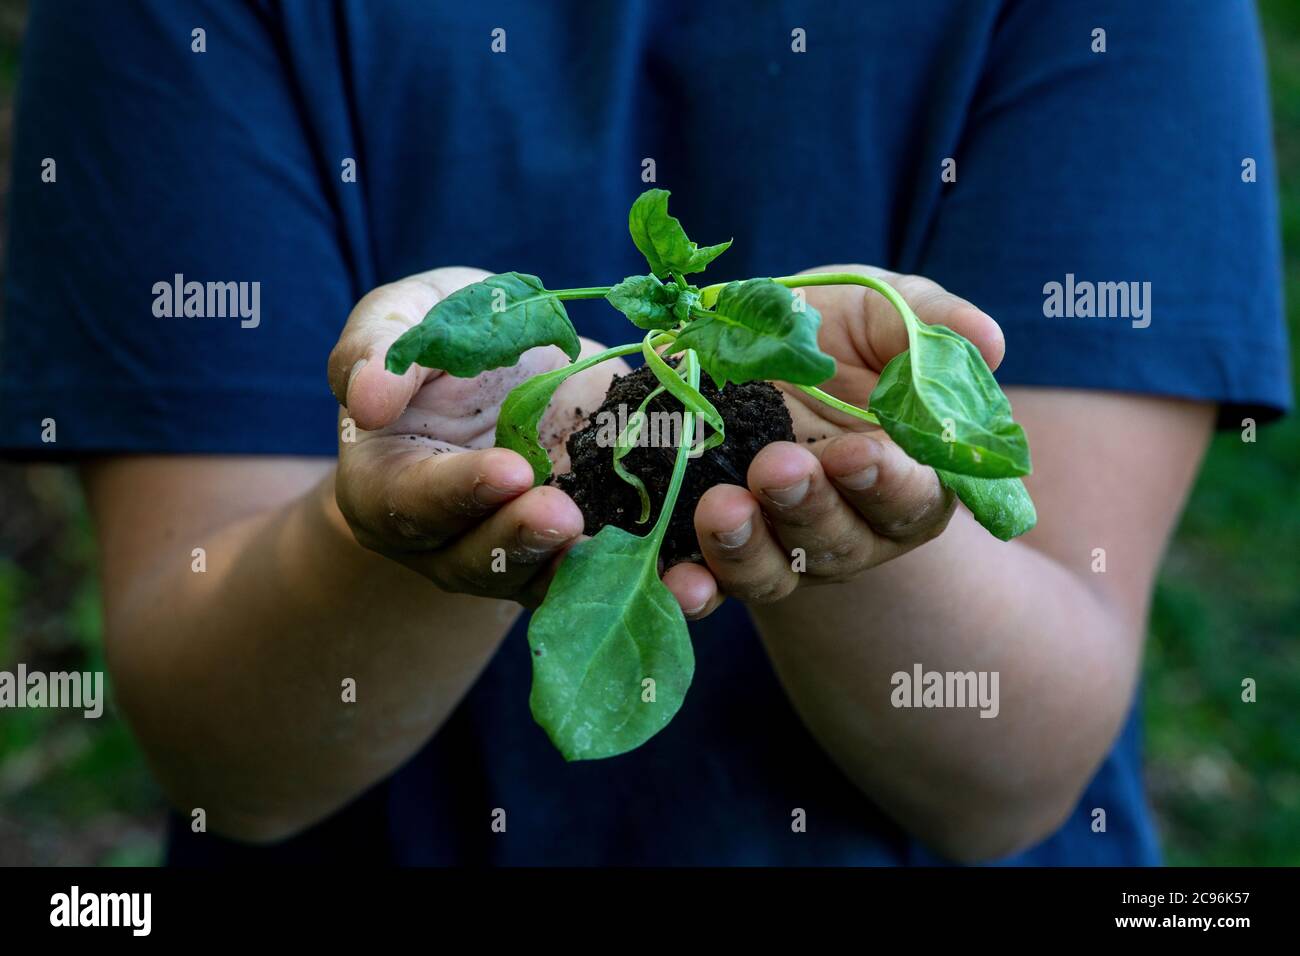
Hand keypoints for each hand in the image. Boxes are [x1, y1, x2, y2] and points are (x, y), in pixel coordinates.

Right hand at [327, 267, 625, 606]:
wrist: (499, 370)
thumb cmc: (436, 344)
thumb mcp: (400, 320)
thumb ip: (375, 347)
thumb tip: (367, 396)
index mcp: (391, 489)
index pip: (418, 501)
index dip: (461, 491)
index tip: (508, 470)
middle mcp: (452, 540)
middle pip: (483, 559)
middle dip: (526, 539)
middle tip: (565, 515)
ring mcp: (524, 553)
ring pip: (553, 582)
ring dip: (595, 576)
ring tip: (637, 560)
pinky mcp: (587, 546)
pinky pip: (617, 574)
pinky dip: (657, 579)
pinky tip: (696, 577)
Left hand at [667, 265, 1006, 617]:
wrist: (747, 346)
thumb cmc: (836, 331)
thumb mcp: (882, 311)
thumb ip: (930, 325)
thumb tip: (989, 341)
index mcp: (907, 477)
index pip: (910, 498)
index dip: (887, 482)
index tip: (856, 451)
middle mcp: (850, 527)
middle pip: (840, 542)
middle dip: (809, 507)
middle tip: (779, 466)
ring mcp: (783, 546)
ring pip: (774, 570)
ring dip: (747, 547)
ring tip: (720, 508)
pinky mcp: (721, 551)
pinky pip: (710, 584)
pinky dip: (694, 589)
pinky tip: (676, 581)